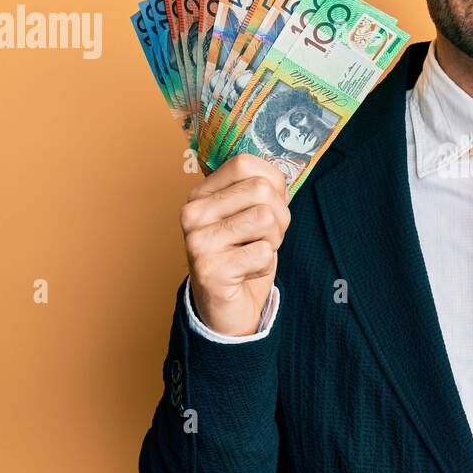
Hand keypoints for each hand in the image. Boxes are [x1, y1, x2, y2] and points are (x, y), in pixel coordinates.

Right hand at [181, 153, 289, 335]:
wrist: (226, 308)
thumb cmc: (244, 255)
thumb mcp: (251, 214)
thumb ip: (262, 188)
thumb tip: (281, 169)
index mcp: (200, 194)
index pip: (245, 164)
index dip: (272, 184)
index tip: (267, 206)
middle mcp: (192, 214)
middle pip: (261, 190)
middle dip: (279, 217)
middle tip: (263, 238)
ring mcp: (198, 242)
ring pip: (266, 219)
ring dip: (273, 241)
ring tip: (254, 254)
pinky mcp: (209, 270)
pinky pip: (263, 253)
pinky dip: (265, 265)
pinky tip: (246, 272)